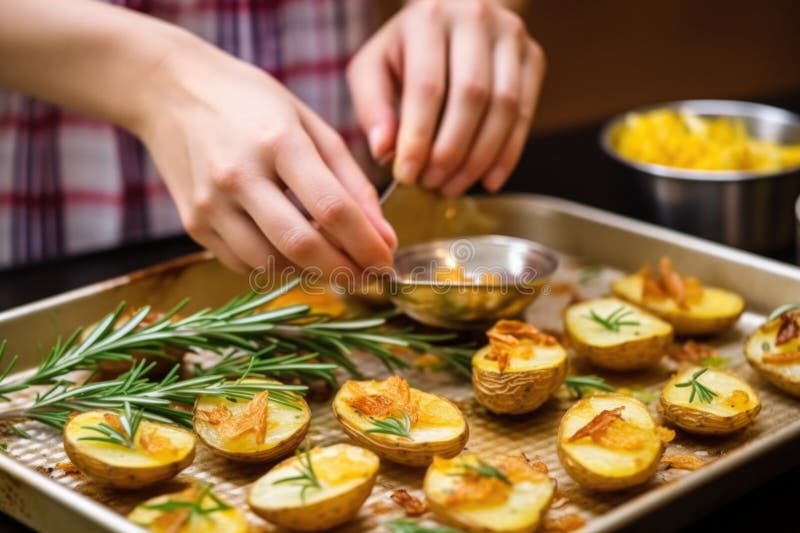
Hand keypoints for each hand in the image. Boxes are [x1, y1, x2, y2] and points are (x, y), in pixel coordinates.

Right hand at [136, 39, 395, 275]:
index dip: (366, 244)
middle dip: (344, 272)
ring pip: (271, 264)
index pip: (332, 207)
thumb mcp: (309, 125)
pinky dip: (276, 268)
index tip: (388, 263)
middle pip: (301, 244)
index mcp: (277, 141)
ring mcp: (210, 203)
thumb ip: (351, 181)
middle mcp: (239, 175)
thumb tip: (384, 237)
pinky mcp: (193, 224)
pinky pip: (243, 264)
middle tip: (369, 280)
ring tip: (336, 268)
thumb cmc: (252, 104)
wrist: (169, 91)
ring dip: (311, 275)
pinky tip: (294, 256)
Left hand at [347, 0, 543, 195]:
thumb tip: (384, 151)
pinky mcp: (532, 57)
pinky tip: (488, 180)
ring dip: (479, 158)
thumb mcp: (373, 67)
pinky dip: (507, 155)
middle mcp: (475, 19)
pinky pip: (525, 114)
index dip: (418, 137)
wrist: (452, 13)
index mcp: (429, 17)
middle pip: (472, 96)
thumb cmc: (405, 49)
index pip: (427, 86)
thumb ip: (373, 108)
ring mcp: (510, 36)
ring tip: (453, 186)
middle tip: (432, 184)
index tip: (407, 175)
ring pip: (504, 107)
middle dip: (451, 151)